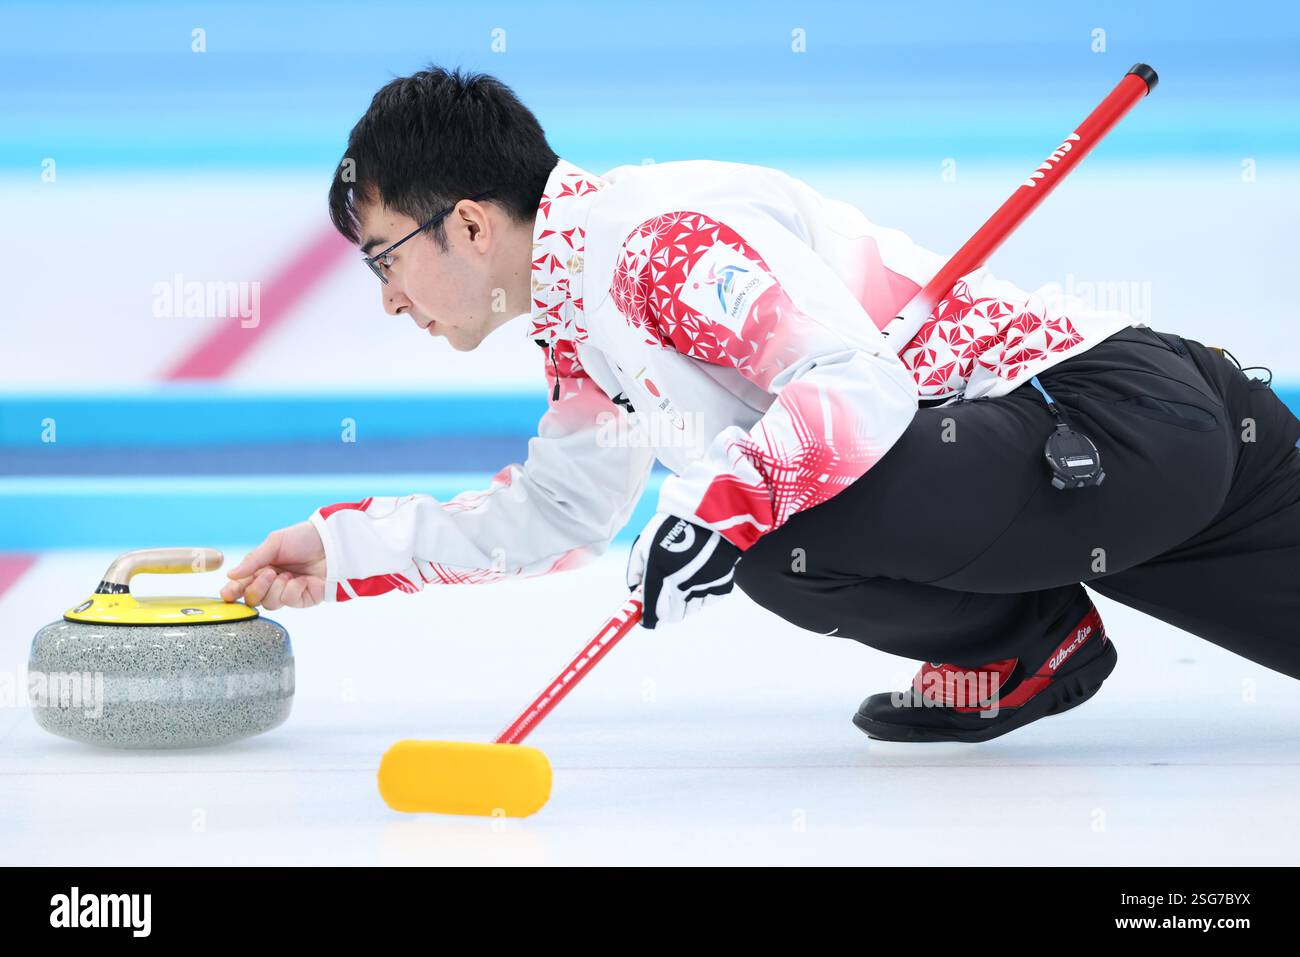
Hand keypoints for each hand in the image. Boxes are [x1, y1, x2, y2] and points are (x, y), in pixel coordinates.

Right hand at [220, 521, 327, 609]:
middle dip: (257, 588)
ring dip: (276, 588)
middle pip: (253, 599)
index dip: (232, 591)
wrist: (332, 541)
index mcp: (262, 568)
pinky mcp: (304, 599)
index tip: (227, 593)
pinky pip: (289, 601)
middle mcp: (273, 583)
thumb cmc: (304, 538)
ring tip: (287, 574)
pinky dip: (293, 589)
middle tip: (268, 573)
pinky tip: (303, 579)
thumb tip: (230, 574)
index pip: (242, 585)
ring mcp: (288, 592)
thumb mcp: (275, 543)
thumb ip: (253, 560)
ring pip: (269, 603)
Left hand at [626, 512, 741, 628]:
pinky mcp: (721, 585)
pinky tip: (700, 575)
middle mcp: (682, 586)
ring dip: (685, 602)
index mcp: (660, 577)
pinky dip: (703, 594)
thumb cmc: (671, 528)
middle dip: (667, 611)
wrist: (709, 515)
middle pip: (673, 617)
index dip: (648, 620)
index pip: (653, 615)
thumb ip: (636, 572)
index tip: (646, 619)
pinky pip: (708, 600)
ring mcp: (703, 587)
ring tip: (685, 578)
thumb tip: (634, 591)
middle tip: (665, 598)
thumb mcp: (644, 545)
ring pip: (691, 610)